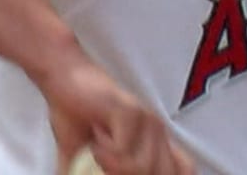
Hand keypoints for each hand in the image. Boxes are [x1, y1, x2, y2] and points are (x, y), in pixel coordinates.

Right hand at [41, 60, 194, 174]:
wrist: (63, 80)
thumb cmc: (77, 121)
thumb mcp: (89, 162)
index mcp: (154, 144)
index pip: (184, 170)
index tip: (125, 173)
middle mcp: (158, 132)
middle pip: (162, 174)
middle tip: (103, 166)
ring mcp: (147, 121)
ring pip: (142, 168)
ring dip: (111, 166)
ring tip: (98, 148)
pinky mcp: (131, 112)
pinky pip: (123, 151)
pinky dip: (103, 153)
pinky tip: (95, 137)